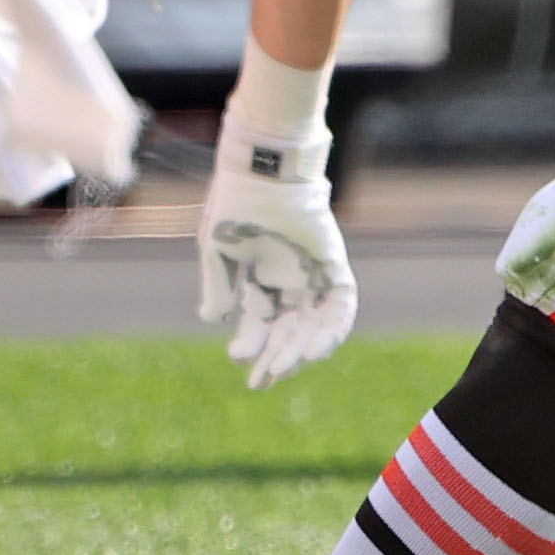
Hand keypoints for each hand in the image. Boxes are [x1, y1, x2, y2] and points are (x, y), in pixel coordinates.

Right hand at [197, 122, 358, 388]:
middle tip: (264, 383)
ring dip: (304, 348)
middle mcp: (287, 282)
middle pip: (287, 331)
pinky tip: (319, 347)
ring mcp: (312, 275)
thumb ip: (219, 286)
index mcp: (257, 281)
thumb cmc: (236, 205)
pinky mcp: (332, 265)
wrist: (264, 171)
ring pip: (313, 323)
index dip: (250, 345)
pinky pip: (341, 303)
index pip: (258, 324)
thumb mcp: (219, 250)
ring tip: (292, 366)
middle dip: (276, 358)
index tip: (240, 360)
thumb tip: (213, 322)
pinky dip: (334, 326)